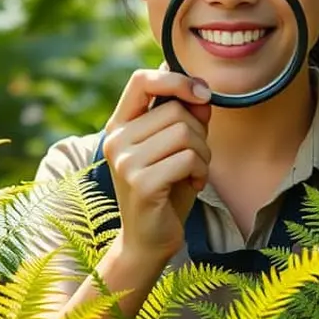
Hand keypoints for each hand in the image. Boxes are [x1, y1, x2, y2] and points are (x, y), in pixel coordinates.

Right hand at [101, 68, 212, 261]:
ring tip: (193, 172)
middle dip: (200, 132)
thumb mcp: (176, 147)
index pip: (142, 80)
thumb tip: (202, 92)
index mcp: (120, 125)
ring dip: (203, 154)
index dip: (176, 79)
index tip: (202, 94)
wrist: (149, 239)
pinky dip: (201, 171)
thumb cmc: (166, 188)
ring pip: (185, 133)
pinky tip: (192, 185)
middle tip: (196, 157)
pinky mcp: (141, 183)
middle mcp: (116, 139)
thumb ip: (186, 117)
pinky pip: (187, 158)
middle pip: (176, 111)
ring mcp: (125, 161)